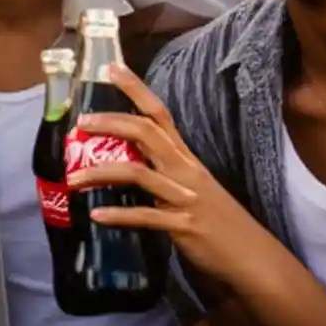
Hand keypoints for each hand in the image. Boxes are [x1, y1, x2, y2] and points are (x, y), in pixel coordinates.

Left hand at [65, 64, 278, 286]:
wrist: (252, 257)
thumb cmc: (216, 220)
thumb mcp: (188, 188)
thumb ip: (159, 172)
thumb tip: (120, 162)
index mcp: (185, 158)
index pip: (160, 115)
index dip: (136, 90)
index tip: (112, 68)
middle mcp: (186, 170)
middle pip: (147, 133)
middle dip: (111, 122)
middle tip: (80, 122)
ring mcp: (185, 197)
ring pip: (139, 174)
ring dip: (100, 174)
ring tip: (73, 180)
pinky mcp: (184, 226)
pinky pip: (146, 217)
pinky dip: (119, 215)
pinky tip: (97, 216)